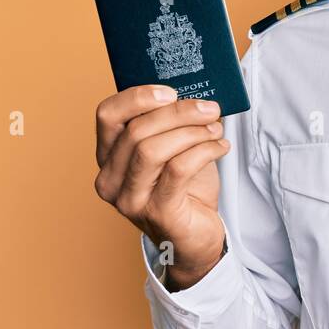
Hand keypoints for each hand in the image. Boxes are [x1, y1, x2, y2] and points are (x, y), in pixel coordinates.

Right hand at [93, 85, 230, 288]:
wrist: (197, 237)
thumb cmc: (183, 189)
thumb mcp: (171, 149)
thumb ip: (168, 123)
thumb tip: (191, 92)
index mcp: (108, 157)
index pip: (107, 115)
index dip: (137, 97)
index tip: (171, 92)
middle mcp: (110, 180)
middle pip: (136, 130)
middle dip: (179, 113)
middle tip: (209, 108)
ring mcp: (130, 200)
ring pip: (153, 150)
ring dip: (192, 132)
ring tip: (215, 128)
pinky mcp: (157, 213)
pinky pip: (178, 169)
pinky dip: (204, 150)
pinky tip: (221, 146)